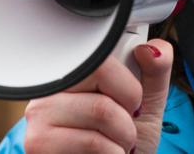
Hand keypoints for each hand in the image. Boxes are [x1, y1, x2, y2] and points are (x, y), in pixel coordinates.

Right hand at [23, 40, 173, 152]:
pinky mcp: (39, 146)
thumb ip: (156, 70)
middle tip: (123, 131)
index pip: (102, 64)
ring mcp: (38, 122)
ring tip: (113, 146)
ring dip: (121, 142)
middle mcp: (47, 94)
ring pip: (98, 122)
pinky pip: (92, 146)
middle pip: (101, 102)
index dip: (129, 90)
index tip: (131, 104)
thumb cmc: (123, 136)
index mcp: (72, 72)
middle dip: (126, 124)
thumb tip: (152, 48)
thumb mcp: (147, 102)